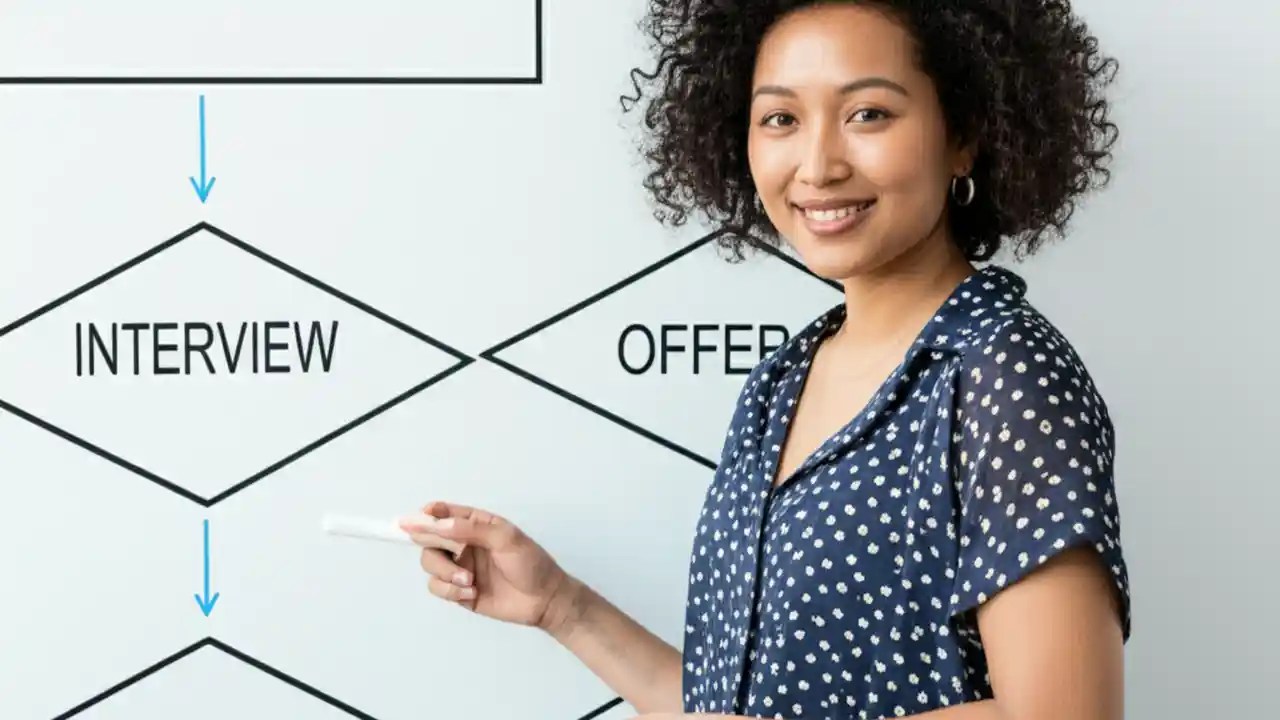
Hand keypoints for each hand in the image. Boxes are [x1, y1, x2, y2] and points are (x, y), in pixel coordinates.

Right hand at [398, 500, 578, 631]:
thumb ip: (471, 529)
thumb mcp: (506, 538)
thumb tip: (439, 524)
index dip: (427, 514)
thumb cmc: (530, 563)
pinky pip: (436, 587)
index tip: (418, 518)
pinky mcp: (458, 591)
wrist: (543, 601)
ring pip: (429, 563)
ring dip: (445, 573)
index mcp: (476, 524)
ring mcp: (459, 567)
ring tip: (469, 582)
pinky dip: (449, 591)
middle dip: (431, 544)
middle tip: (448, 553)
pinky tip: (470, 593)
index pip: (444, 513)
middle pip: (428, 538)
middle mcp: (463, 543)